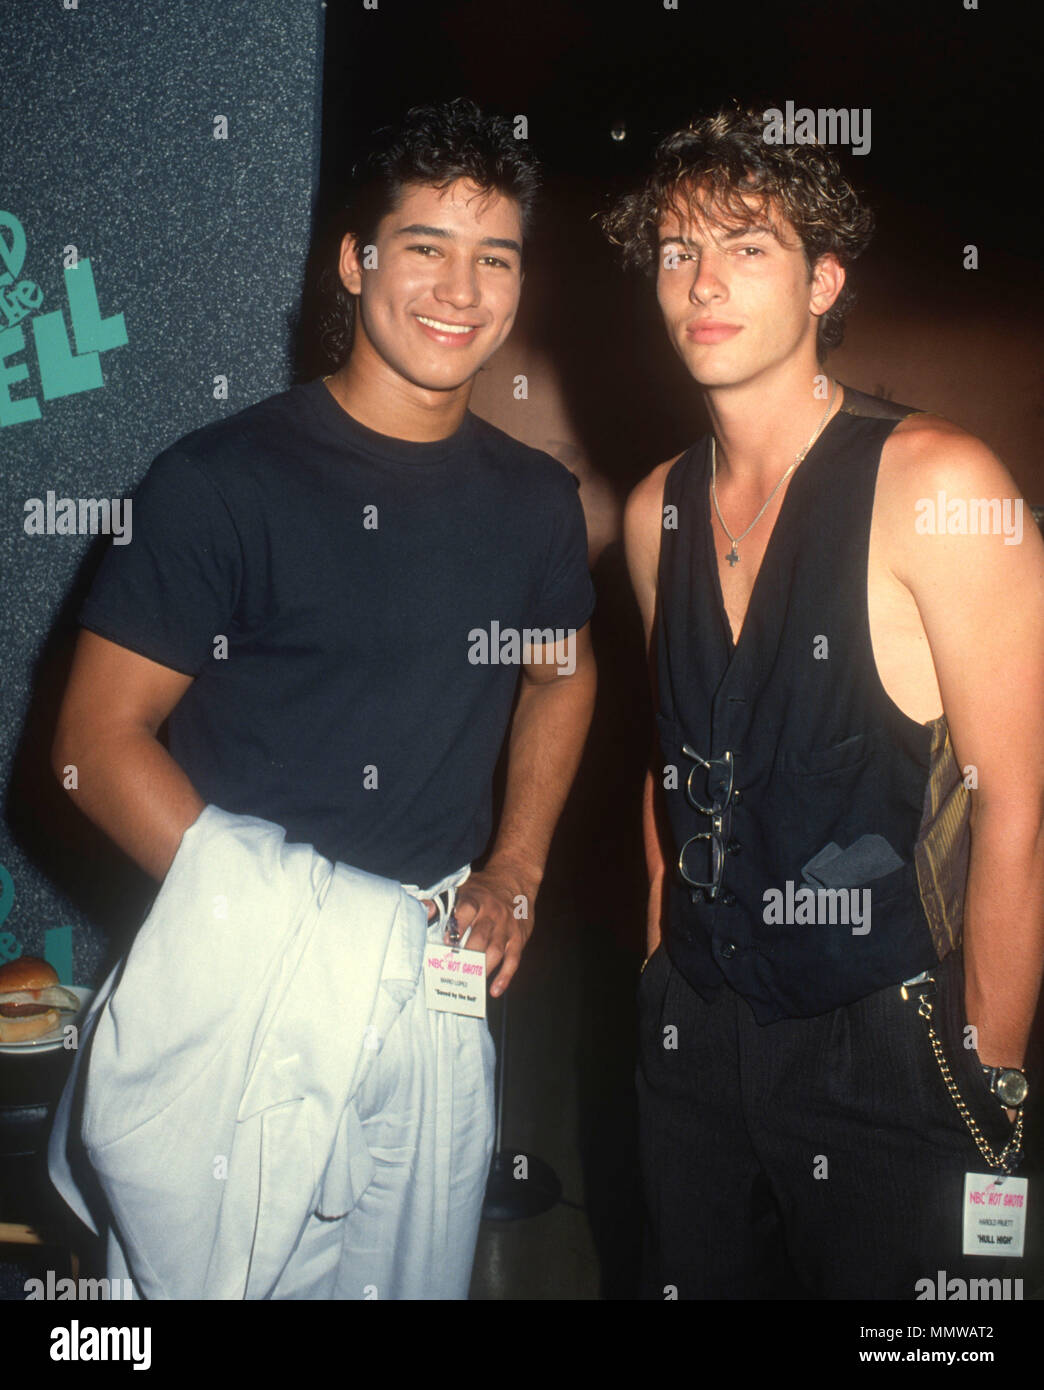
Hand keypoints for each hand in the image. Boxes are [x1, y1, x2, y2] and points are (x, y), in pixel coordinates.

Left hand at [448, 862, 535, 996]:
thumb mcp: (463, 887)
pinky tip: (494, 990)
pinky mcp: (518, 939)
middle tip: (452, 972)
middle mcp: (493, 914)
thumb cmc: (482, 889)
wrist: (516, 879)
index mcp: (476, 900)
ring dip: (481, 969)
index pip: (466, 911)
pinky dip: (504, 977)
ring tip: (468, 983)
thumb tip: (424, 910)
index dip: (456, 927)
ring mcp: (507, 928)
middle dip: (466, 956)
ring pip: (495, 952)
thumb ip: (443, 901)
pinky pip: (513, 960)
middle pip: (480, 938)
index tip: (445, 942)